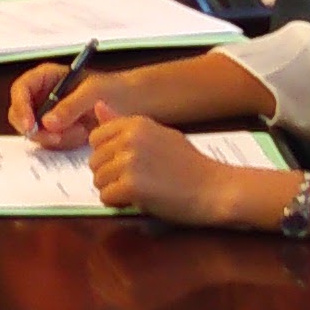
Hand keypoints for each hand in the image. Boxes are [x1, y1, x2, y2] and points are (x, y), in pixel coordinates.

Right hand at [7, 61, 120, 145]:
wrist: (132, 104)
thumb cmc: (114, 90)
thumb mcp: (94, 92)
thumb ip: (70, 105)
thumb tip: (47, 122)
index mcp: (47, 77)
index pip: (20, 90)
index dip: (20, 107)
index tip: (30, 125)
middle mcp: (43, 95)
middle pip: (21, 114)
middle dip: (36, 129)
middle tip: (55, 138)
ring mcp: (48, 114)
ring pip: (35, 132)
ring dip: (54, 137)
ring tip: (81, 131)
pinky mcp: (57, 130)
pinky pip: (49, 142)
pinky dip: (63, 143)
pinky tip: (82, 134)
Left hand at [87, 113, 281, 226]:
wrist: (215, 188)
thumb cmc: (190, 165)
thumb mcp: (159, 135)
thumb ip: (125, 124)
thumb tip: (98, 105)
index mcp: (136, 123)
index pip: (96, 137)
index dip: (108, 155)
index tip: (127, 163)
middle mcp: (130, 138)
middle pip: (95, 161)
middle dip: (110, 175)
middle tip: (137, 181)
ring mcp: (130, 161)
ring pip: (98, 180)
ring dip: (114, 190)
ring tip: (140, 190)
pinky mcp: (132, 186)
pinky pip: (106, 198)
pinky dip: (119, 204)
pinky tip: (140, 200)